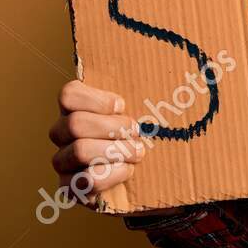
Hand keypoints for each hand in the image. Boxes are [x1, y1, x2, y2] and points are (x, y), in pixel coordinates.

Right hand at [48, 80, 145, 205]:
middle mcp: (62, 134)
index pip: (68, 95)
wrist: (150, 180)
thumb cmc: (145, 137)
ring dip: (115, 150)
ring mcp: (63, 162)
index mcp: (75, 109)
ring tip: (137, 152)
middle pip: (76, 123)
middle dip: (113, 127)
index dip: (97, 100)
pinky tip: (127, 170)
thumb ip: (147, 89)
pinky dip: (111, 174)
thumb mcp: (146, 110)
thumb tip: (185, 58)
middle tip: (136, 132)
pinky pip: (85, 180)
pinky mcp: (70, 189)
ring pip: (79, 150)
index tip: (122, 105)